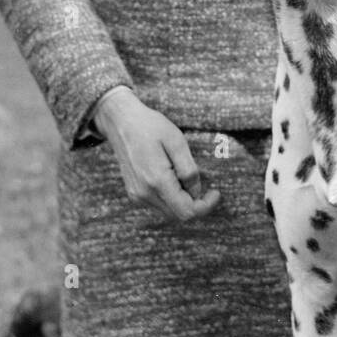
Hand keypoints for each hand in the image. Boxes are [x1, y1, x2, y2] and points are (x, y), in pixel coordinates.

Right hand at [93, 88, 221, 221]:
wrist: (121, 122)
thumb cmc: (151, 126)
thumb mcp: (177, 141)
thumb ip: (188, 170)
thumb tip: (196, 191)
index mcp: (157, 181)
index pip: (186, 211)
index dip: (205, 206)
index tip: (215, 192)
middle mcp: (144, 193)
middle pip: (179, 214)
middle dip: (196, 203)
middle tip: (206, 185)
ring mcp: (137, 195)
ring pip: (169, 210)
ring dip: (183, 199)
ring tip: (184, 174)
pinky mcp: (134, 192)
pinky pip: (159, 203)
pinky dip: (171, 196)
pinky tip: (172, 175)